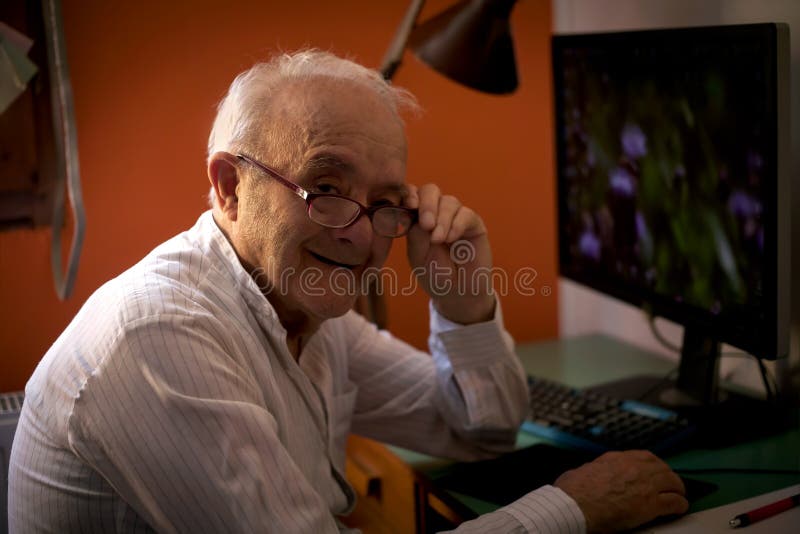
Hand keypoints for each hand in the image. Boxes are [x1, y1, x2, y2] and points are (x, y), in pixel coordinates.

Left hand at [403, 184, 494, 323]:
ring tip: (438, 240)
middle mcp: (436, 212)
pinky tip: (450, 239)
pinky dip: (456, 225)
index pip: (411, 194)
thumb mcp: (418, 255)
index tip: (409, 206)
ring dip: (442, 219)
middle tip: (426, 224)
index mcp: (417, 217)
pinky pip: (465, 214)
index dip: (409, 194)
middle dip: (427, 204)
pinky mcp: (473, 224)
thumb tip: (416, 210)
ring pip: (448, 201)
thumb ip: (415, 232)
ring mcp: (455, 217)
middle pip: (431, 191)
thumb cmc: (435, 274)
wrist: (458, 292)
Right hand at [554, 450, 687, 532]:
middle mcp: (633, 467)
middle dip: (668, 475)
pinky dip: (680, 505)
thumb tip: (592, 473)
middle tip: (671, 483)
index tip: (655, 470)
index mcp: (616, 459)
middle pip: (660, 466)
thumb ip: (595, 470)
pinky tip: (680, 508)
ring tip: (679, 494)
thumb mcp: (584, 470)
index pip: (643, 456)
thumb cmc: (573, 491)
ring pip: (672, 481)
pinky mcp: (650, 504)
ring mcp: (644, 484)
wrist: (574, 505)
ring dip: (677, 488)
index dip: (653, 464)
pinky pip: (674, 502)